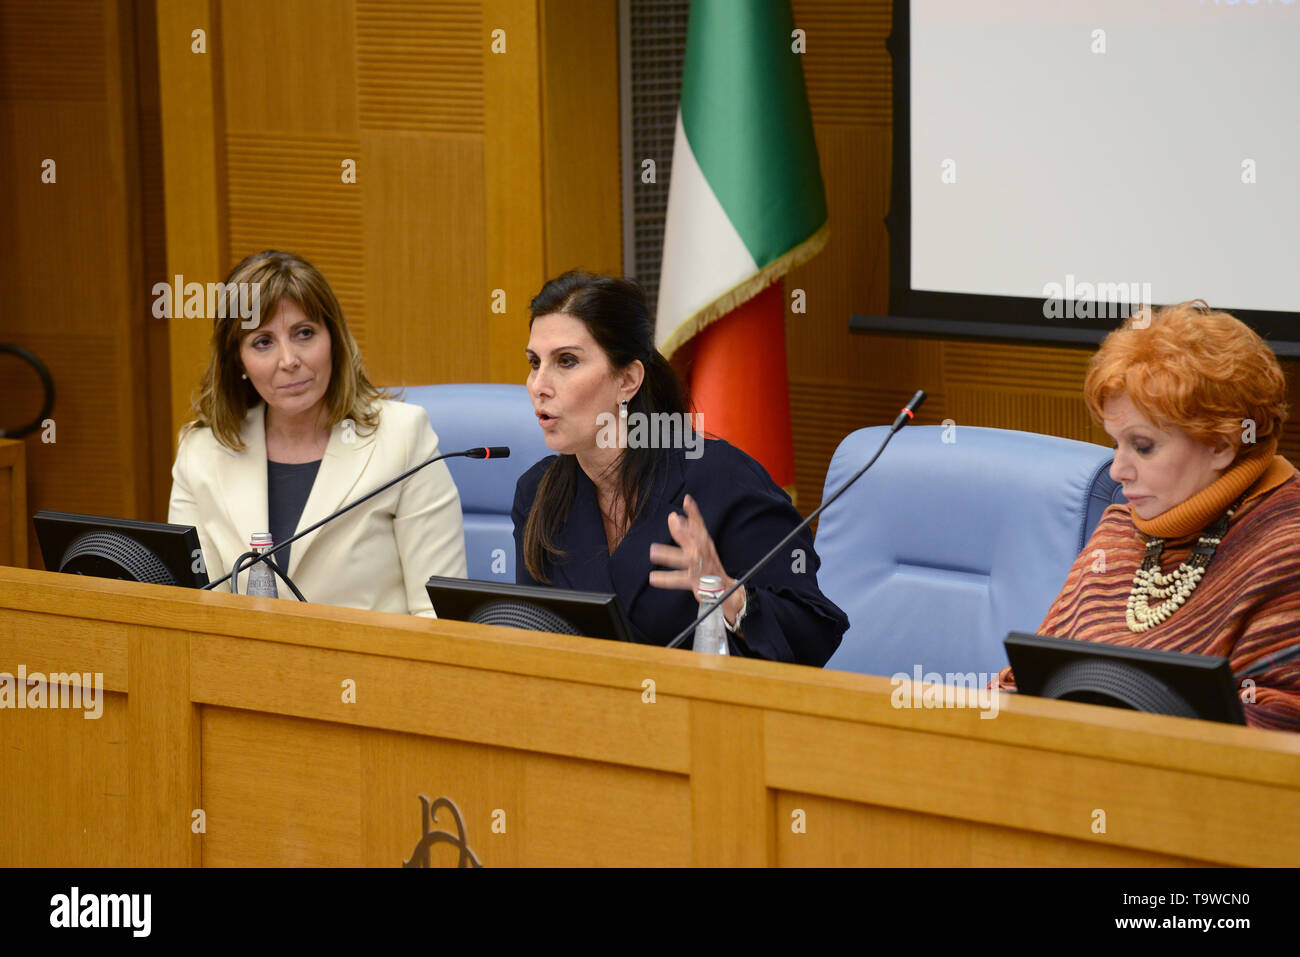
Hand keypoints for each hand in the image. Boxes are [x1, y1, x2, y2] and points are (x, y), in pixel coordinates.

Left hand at [648, 494, 743, 624]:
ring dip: (670, 555)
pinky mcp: (697, 583)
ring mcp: (701, 568)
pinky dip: (667, 579)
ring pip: (687, 560)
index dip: (694, 513)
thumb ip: (690, 531)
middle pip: (695, 540)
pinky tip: (654, 578)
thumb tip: (676, 516)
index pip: (700, 526)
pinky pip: (680, 580)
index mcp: (705, 543)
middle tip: (673, 519)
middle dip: (684, 530)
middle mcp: (704, 553)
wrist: (724, 590)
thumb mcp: (703, 545)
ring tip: (653, 552)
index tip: (687, 500)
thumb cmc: (710, 565)